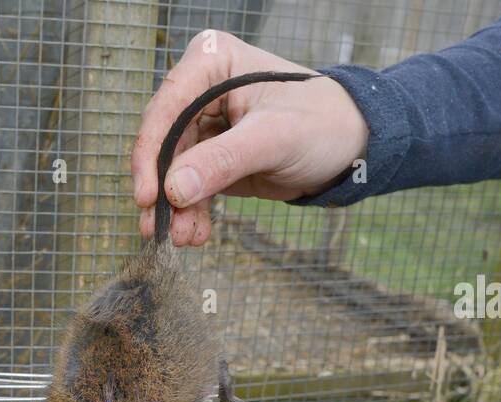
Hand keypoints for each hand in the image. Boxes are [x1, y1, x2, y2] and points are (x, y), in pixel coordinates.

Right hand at [131, 31, 369, 245]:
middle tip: (160, 229)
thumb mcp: (274, 139)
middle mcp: (201, 89)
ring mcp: (204, 124)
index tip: (148, 196)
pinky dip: (190, 212)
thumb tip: (174, 188)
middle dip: (163, 190)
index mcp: (212, 63)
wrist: (352, 145)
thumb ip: (223, 161)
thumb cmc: (324, 123)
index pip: (166, 108)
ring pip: (172, 170)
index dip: (151, 154)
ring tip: (183, 239)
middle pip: (163, 143)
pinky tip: (195, 234)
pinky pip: (190, 186)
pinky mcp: (212, 155)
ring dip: (175, 209)